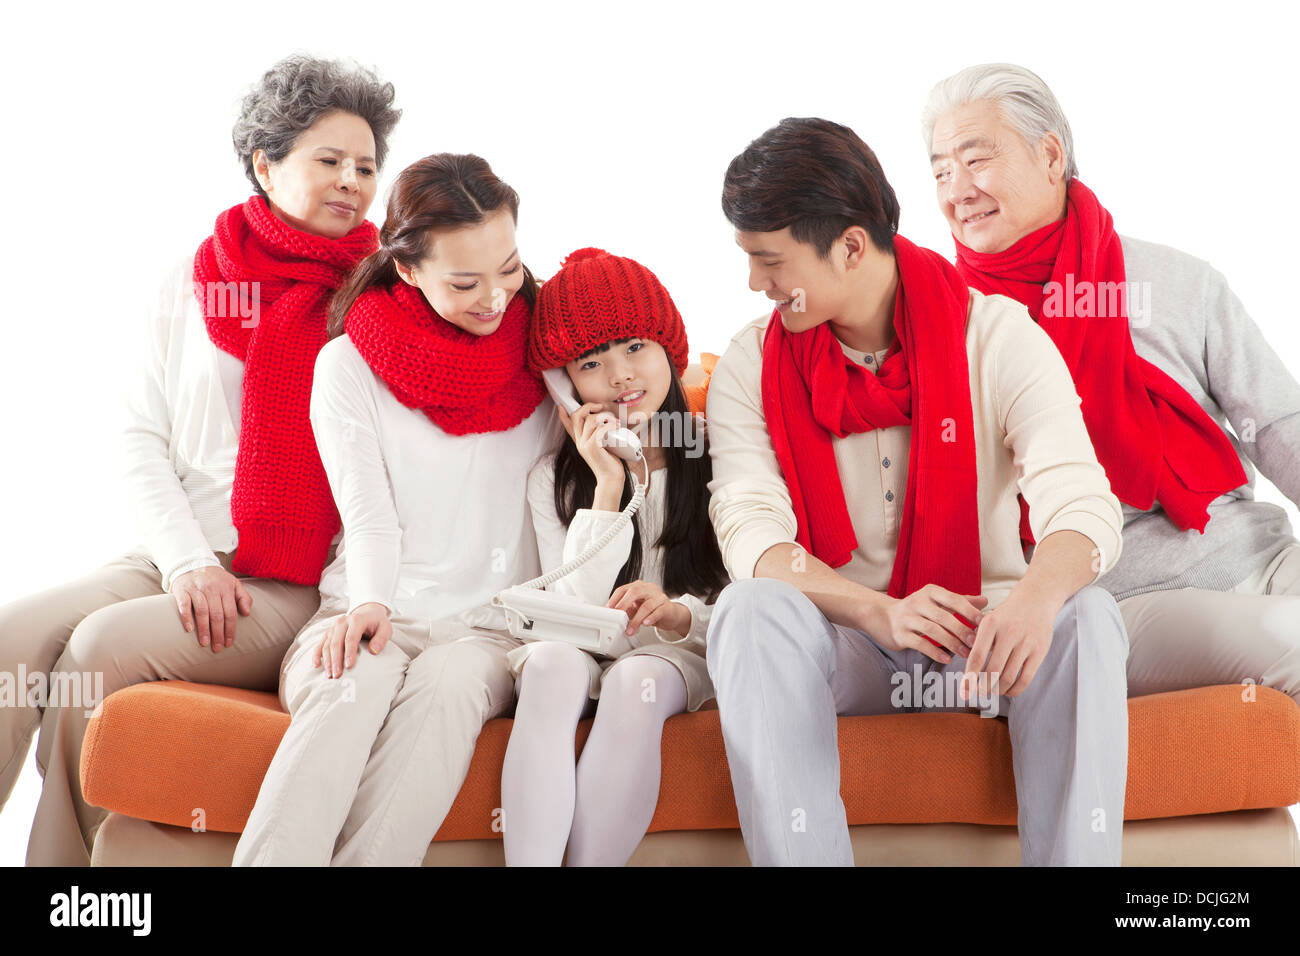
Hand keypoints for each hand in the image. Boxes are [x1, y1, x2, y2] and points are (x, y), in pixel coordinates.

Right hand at [172, 565, 252, 651]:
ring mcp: (197, 589)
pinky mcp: (182, 590)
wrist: (193, 563)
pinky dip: (186, 617)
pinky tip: (189, 629)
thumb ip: (243, 597)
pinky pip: (184, 605)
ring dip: (204, 629)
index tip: (229, 643)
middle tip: (217, 647)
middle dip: (218, 633)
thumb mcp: (233, 583)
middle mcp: (212, 589)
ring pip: (202, 612)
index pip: (230, 613)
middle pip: (217, 615)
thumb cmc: (216, 578)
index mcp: (226, 589)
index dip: (230, 629)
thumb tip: (247, 613)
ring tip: (204, 643)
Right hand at [313, 603, 392, 678]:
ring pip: (327, 644)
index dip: (349, 652)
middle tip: (337, 675)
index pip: (351, 638)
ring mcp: (334, 627)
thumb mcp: (385, 628)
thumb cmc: (377, 623)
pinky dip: (317, 654)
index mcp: (357, 620)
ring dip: (327, 660)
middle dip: (336, 660)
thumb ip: (381, 639)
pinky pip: (321, 643)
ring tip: (330, 675)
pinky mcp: (329, 632)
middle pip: (336, 642)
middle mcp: (343, 622)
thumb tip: (374, 651)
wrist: (367, 612)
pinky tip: (316, 665)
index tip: (349, 666)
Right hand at [557, 401, 625, 491]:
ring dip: (605, 416)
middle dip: (588, 407)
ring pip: (591, 420)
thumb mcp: (603, 447)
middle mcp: (580, 442)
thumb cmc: (610, 464)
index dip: (564, 416)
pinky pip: (600, 428)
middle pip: (577, 417)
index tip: (561, 407)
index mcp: (581, 442)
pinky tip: (617, 426)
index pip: (568, 426)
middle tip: (600, 406)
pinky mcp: (593, 447)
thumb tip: (608, 424)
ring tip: (615, 422)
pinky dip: (610, 424)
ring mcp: (585, 444)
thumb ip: (601, 437)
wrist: (611, 479)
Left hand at [608, 581, 690, 637]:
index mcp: (640, 587)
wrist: (672, 615)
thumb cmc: (653, 610)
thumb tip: (615, 616)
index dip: (615, 598)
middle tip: (618, 616)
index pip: (624, 589)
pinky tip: (646, 623)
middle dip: (624, 604)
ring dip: (636, 619)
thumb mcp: (637, 609)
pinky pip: (658, 611)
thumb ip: (627, 610)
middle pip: (635, 591)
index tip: (609, 608)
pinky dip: (651, 618)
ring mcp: (659, 597)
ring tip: (630, 629)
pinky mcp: (667, 607)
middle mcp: (649, 589)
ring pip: (646, 605)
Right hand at [870, 584, 987, 664]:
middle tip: (977, 643)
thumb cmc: (917, 610)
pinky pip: (920, 643)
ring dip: (951, 644)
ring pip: (932, 631)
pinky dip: (935, 652)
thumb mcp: (936, 601)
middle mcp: (917, 602)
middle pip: (944, 617)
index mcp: (930, 592)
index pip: (953, 599)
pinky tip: (947, 659)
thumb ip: (960, 601)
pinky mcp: (899, 634)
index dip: (969, 611)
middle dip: (962, 630)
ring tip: (966, 654)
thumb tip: (986, 601)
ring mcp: (906, 618)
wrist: (882, 617)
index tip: (984, 624)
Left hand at [964, 587, 1057, 696]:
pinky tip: (1007, 691)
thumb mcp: (988, 619)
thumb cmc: (1006, 615)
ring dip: (997, 690)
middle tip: (978, 694)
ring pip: (1008, 677)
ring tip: (991, 692)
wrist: (1036, 600)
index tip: (964, 690)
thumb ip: (977, 641)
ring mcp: (1026, 643)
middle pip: (992, 670)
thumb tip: (968, 670)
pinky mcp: (1039, 651)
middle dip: (982, 687)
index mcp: (991, 623)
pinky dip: (1014, 690)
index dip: (969, 677)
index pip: (976, 656)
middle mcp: (1009, 633)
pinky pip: (1025, 678)